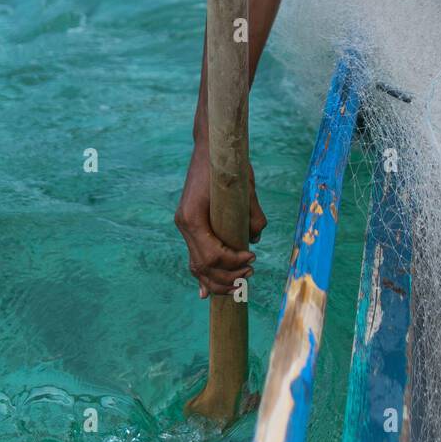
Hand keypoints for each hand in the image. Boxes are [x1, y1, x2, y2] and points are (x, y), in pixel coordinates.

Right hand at [175, 146, 267, 297]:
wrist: (210, 147)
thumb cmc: (229, 164)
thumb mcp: (247, 188)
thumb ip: (253, 215)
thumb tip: (256, 239)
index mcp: (193, 217)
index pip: (213, 255)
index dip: (234, 262)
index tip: (252, 257)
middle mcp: (184, 224)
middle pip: (203, 266)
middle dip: (228, 276)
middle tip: (251, 272)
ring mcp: (184, 225)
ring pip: (196, 266)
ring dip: (218, 279)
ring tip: (240, 282)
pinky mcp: (189, 224)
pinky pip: (194, 256)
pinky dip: (202, 275)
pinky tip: (206, 293)